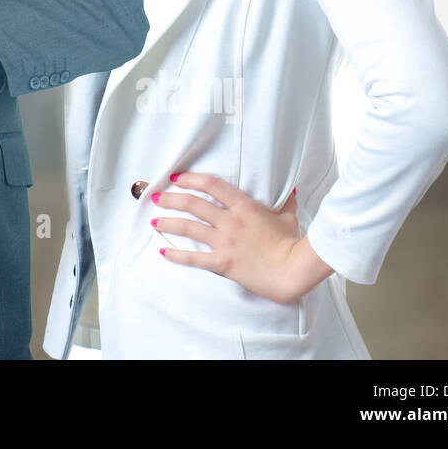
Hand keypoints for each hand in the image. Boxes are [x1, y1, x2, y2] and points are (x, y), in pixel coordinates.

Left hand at [152, 172, 331, 304]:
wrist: (293, 270)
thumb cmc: (292, 244)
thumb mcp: (288, 217)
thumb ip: (285, 202)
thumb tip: (290, 190)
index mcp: (244, 206)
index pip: (211, 185)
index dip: (191, 179)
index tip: (176, 178)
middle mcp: (230, 221)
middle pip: (192, 204)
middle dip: (171, 199)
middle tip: (157, 198)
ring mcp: (225, 241)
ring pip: (188, 227)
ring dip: (168, 223)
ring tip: (154, 221)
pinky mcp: (223, 262)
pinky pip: (194, 258)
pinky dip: (177, 255)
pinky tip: (164, 251)